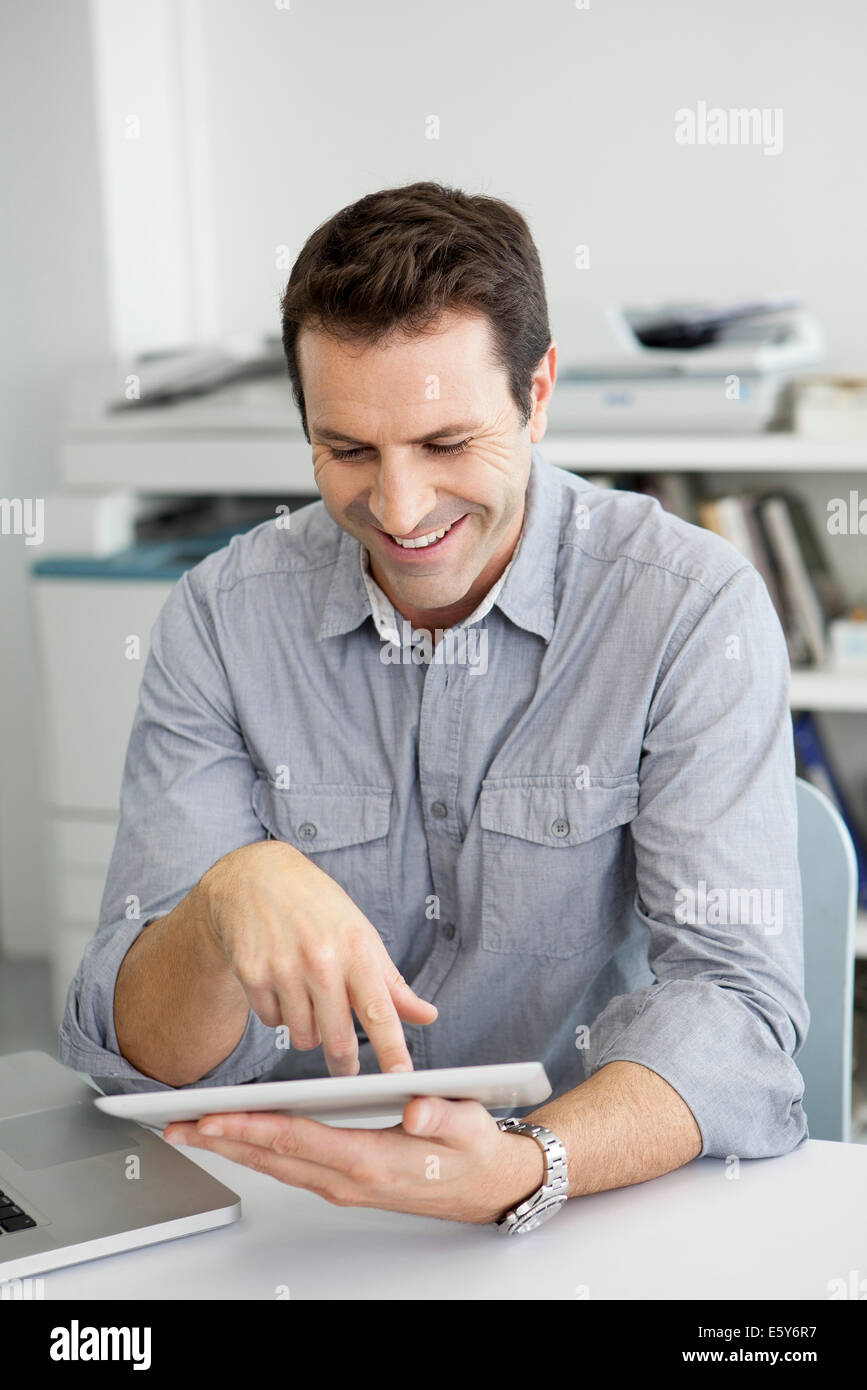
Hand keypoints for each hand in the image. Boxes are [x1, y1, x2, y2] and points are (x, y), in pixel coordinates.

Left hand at [164, 1097, 546, 1224]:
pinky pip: (289, 1166)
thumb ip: (439, 1116)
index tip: (213, 1118)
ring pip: (275, 1165)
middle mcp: (347, 1178)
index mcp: (370, 1160)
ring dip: (231, 1148)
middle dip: (221, 1140)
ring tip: (192, 1129)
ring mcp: (343, 1183)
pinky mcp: (344, 1179)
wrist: (488, 1186)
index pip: (297, 1141)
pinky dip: (256, 1151)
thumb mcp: (467, 1126)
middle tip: (176, 1124)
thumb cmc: (473, 1150)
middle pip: (272, 1158)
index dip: (252, 1128)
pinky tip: (239, 1138)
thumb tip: (414, 1112)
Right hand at [199, 839, 436, 1076]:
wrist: (255, 877)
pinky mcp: (252, 975)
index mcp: (356, 948)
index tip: (402, 1079)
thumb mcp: (361, 934)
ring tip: (307, 997)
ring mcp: (284, 968)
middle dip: (344, 1064)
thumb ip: (392, 982)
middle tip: (346, 1070)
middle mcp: (321, 960)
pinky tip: (280, 984)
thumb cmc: (318, 908)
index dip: (393, 1050)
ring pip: (303, 1036)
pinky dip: (279, 1013)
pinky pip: (272, 1022)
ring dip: (308, 1029)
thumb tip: (428, 1016)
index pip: (380, 1010)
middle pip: (338, 1040)